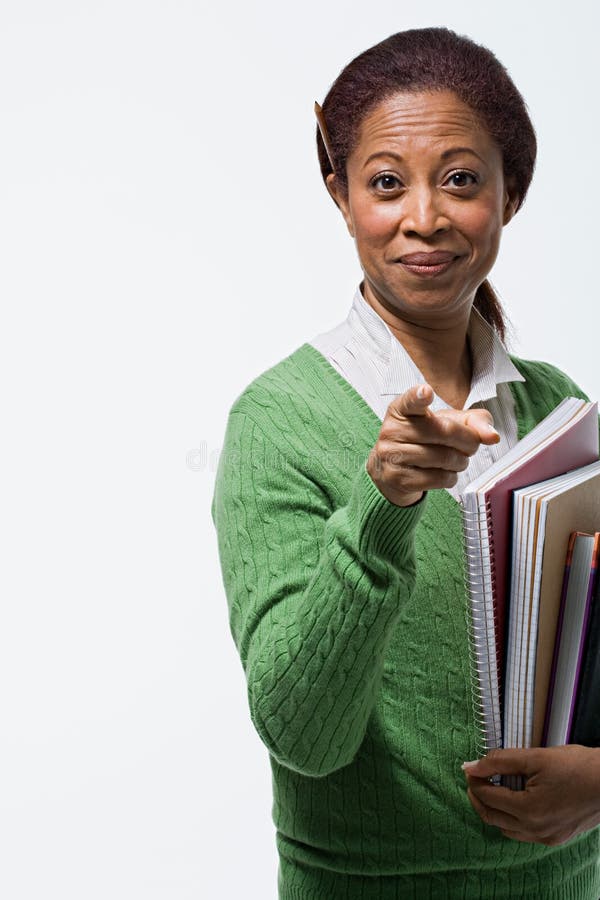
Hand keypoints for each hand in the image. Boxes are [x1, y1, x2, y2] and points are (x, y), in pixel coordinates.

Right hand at [366, 383, 499, 506]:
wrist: (393, 468)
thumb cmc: (424, 439)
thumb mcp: (447, 422)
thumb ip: (474, 421)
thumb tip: (492, 436)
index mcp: (402, 409)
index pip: (411, 401)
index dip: (419, 396)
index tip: (426, 392)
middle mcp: (392, 430)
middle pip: (445, 431)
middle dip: (468, 441)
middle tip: (470, 445)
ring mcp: (392, 455)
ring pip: (445, 458)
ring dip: (461, 461)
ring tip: (456, 459)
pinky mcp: (398, 478)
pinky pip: (439, 478)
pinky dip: (451, 476)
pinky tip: (444, 471)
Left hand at [464, 745, 599, 844]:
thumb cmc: (578, 767)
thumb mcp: (536, 757)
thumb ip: (500, 761)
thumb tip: (472, 766)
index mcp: (529, 811)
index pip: (488, 798)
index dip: (474, 781)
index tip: (470, 768)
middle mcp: (536, 830)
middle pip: (492, 818)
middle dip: (478, 798)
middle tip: (474, 779)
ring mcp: (547, 837)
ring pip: (507, 829)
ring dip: (493, 811)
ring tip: (491, 789)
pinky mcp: (556, 837)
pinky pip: (523, 834)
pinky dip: (511, 819)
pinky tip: (512, 803)